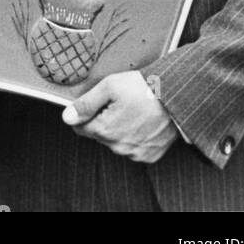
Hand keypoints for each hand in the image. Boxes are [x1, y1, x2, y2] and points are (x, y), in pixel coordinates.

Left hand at [62, 70, 178, 162]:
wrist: (176, 96)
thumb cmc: (143, 88)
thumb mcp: (109, 87)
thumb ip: (85, 104)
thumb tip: (67, 117)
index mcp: (105, 130)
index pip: (80, 128)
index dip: (85, 114)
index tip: (97, 104)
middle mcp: (118, 146)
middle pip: (98, 135)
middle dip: (103, 120)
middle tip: (118, 104)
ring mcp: (135, 153)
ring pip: (115, 142)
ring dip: (119, 130)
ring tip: (133, 112)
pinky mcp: (149, 155)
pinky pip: (133, 149)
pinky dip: (134, 138)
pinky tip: (142, 123)